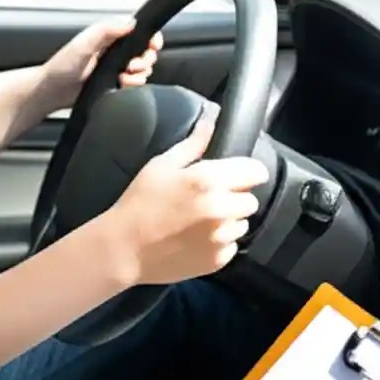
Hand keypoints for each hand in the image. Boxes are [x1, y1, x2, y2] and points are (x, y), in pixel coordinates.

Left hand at [35, 17, 164, 112]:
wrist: (52, 91)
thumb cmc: (62, 65)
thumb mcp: (83, 43)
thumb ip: (106, 30)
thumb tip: (131, 22)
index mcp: (110, 37)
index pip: (140, 33)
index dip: (151, 39)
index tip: (153, 46)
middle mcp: (116, 52)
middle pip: (146, 53)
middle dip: (145, 60)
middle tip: (132, 66)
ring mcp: (116, 69)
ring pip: (143, 70)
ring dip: (139, 74)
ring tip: (124, 77)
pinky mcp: (114, 85)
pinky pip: (134, 84)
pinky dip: (133, 85)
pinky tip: (122, 85)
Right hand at [104, 118, 269, 284]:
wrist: (124, 249)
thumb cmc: (139, 203)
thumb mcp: (160, 165)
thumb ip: (193, 144)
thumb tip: (212, 120)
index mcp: (208, 181)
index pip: (256, 172)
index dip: (247, 171)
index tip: (237, 175)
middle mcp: (221, 209)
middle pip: (251, 199)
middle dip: (235, 197)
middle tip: (210, 198)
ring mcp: (221, 238)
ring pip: (242, 223)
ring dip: (228, 220)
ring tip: (200, 220)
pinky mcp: (218, 260)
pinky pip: (231, 245)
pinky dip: (219, 242)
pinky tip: (196, 238)